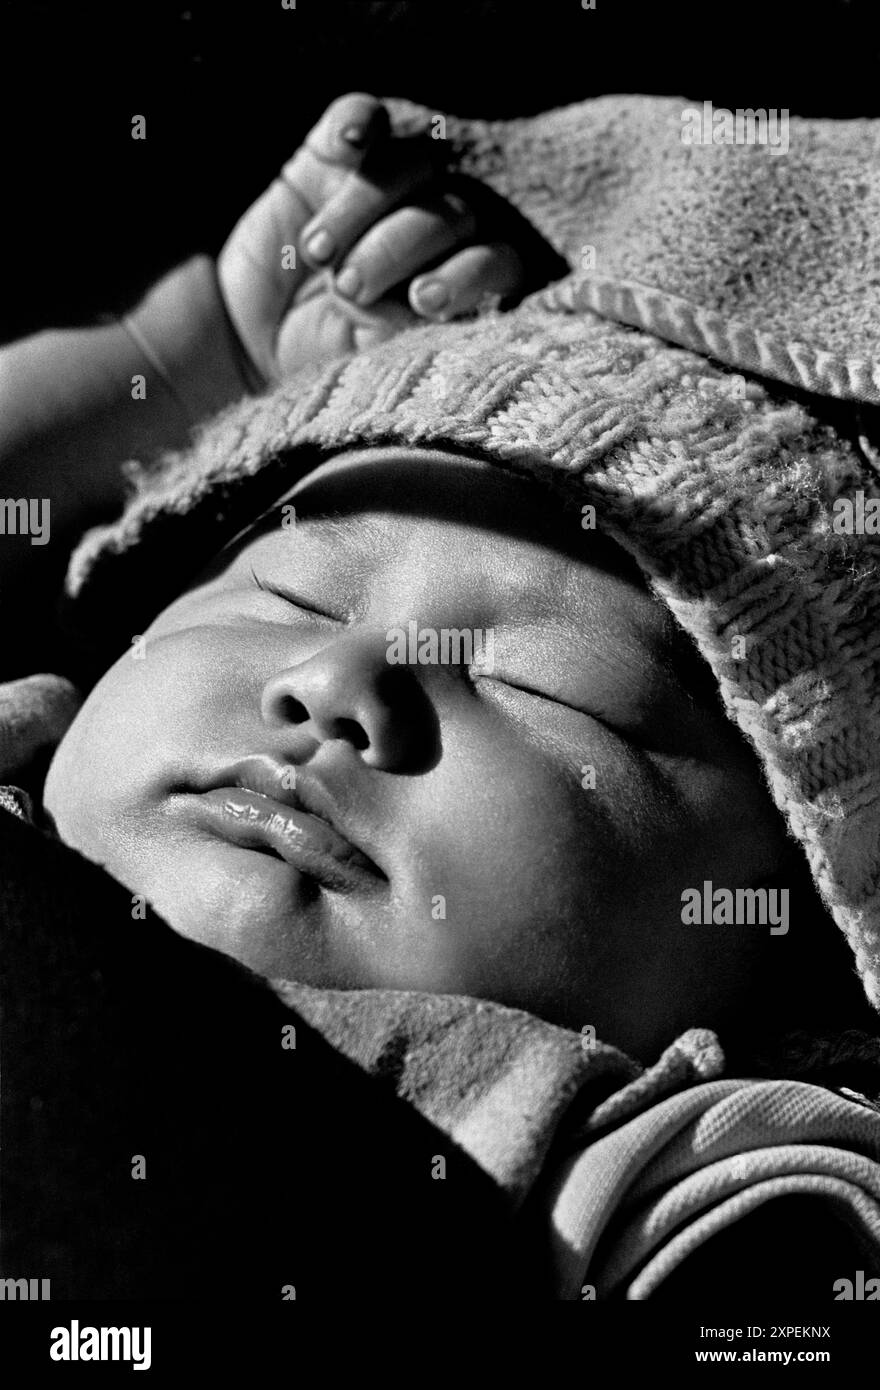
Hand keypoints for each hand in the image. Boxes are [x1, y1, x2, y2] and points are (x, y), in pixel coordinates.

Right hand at [217, 93, 531, 385]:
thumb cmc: (325, 362)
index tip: (423, 301)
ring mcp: (389, 187)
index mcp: (459, 283)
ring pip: (409, 165)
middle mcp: (435, 228)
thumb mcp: (365, 363)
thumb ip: (404, 333)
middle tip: (348, 286)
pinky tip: (350, 139)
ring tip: (317, 254)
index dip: (467, 274)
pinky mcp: (334, 155)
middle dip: (396, 249)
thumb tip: (421, 302)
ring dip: (362, 207)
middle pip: (450, 212)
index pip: (497, 262)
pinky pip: (362, 116)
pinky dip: (358, 121)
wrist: (253, 344)